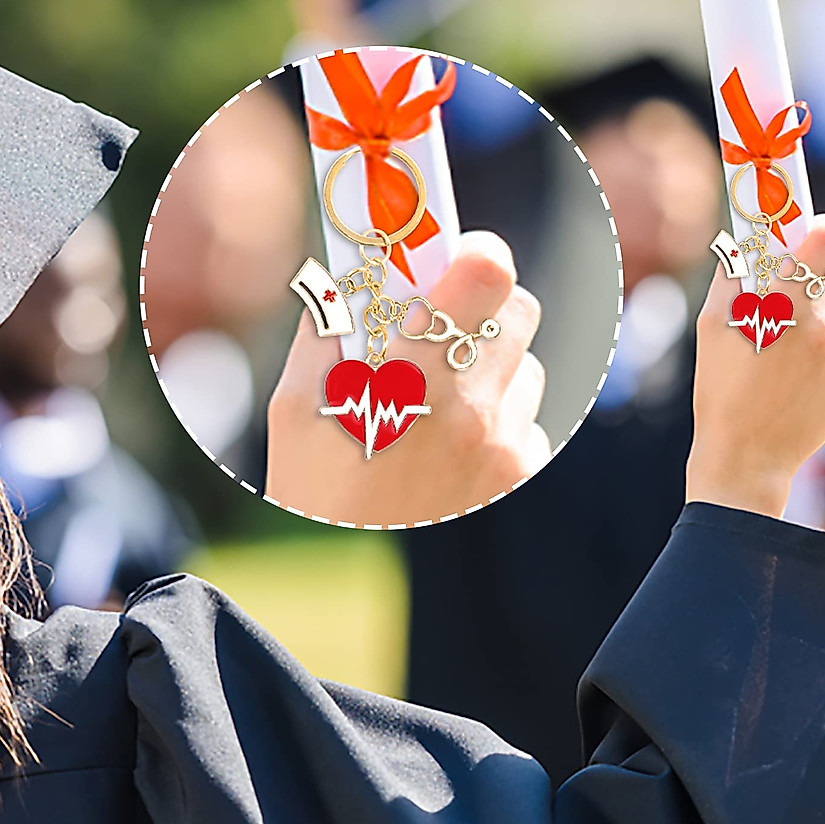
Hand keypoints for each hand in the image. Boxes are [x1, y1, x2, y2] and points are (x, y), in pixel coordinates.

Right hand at [267, 232, 548, 525]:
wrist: (341, 571)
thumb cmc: (312, 487)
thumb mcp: (297, 403)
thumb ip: (330, 325)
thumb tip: (357, 270)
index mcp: (414, 376)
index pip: (489, 275)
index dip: (477, 252)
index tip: (457, 257)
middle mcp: (474, 410)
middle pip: (519, 311)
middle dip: (483, 308)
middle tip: (441, 327)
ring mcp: (505, 448)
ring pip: (526, 367)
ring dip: (491, 367)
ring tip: (439, 399)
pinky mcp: (519, 477)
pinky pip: (527, 419)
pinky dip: (498, 418)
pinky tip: (453, 443)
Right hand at [687, 215, 824, 517]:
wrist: (747, 455)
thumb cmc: (721, 390)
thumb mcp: (710, 328)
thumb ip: (730, 280)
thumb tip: (742, 246)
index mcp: (783, 306)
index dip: (822, 229)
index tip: (808, 233)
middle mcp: (822, 325)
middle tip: (802, 278)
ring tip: (797, 333)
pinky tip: (805, 365)